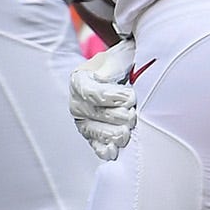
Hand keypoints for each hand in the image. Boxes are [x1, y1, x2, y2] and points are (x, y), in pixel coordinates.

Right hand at [70, 38, 137, 160]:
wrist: (124, 76)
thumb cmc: (121, 65)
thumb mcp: (118, 58)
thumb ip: (111, 66)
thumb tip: (102, 77)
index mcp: (79, 81)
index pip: (92, 93)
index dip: (112, 97)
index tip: (130, 96)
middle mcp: (76, 102)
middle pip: (97, 114)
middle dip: (119, 115)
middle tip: (133, 113)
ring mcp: (83, 120)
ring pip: (97, 132)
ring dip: (116, 132)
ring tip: (129, 129)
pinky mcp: (91, 135)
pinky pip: (95, 144)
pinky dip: (104, 149)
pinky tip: (113, 151)